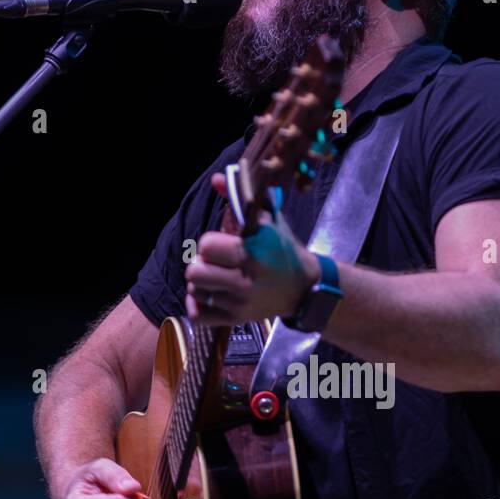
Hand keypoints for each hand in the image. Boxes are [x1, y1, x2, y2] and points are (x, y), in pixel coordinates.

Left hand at [184, 173, 319, 324]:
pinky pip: (198, 315)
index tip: (222, 246)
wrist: (304, 288)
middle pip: (194, 271)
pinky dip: (198, 306)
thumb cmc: (282, 250)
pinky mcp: (237, 320)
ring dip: (200, 284)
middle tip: (215, 264)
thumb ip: (239, 199)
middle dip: (201, 264)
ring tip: (215, 279)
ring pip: (195, 291)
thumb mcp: (269, 220)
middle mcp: (247, 278)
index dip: (209, 244)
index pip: (206, 246)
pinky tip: (210, 296)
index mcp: (254, 250)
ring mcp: (241, 302)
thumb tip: (216, 178)